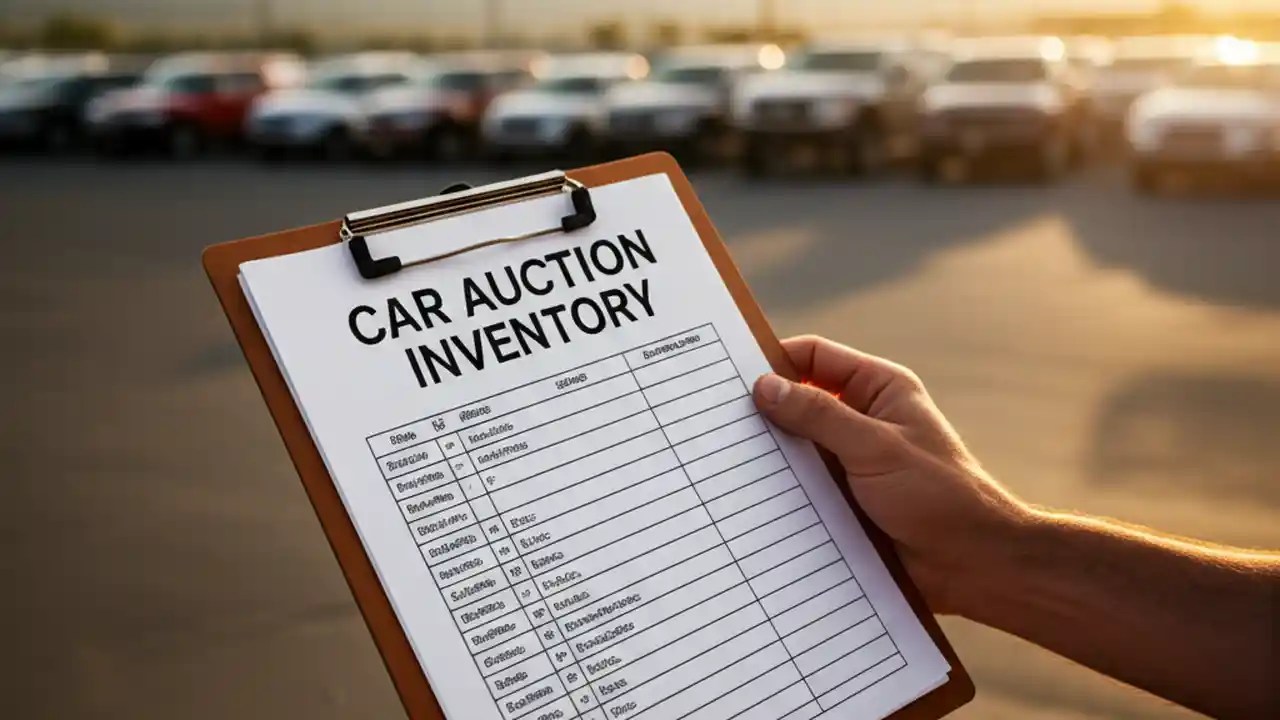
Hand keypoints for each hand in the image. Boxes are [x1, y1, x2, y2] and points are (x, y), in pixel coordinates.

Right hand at [752, 335, 1031, 613]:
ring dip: (771, 457)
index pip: (814, 357)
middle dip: (764, 412)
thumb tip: (764, 387)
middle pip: (800, 402)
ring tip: (725, 463)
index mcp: (879, 388)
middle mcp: (863, 419)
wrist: (973, 564)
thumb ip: (819, 415)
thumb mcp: (875, 446)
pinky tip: (749, 499)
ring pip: (797, 448)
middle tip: (717, 422)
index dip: (774, 360)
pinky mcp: (844, 499)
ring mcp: (852, 461)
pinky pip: (803, 487)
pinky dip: (780, 491)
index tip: (729, 375)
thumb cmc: (940, 495)